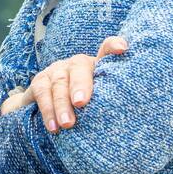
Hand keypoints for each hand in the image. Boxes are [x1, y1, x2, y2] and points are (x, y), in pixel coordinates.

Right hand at [0, 36, 127, 131]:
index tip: (122, 49)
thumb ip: (110, 102)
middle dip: (80, 85)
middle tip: (81, 103)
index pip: (105, 49)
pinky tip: (53, 127)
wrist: (49, 109)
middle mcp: (76, 64)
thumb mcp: (99, 103)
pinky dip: (47, 110)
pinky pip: (41, 93)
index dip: (113, 46)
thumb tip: (132, 115)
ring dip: (61, 104)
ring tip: (67, 124)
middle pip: (79, 67)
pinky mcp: (39, 82)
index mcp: (95, 66)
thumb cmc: (84, 108)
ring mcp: (56, 71)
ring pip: (59, 82)